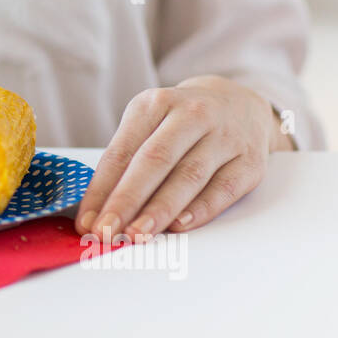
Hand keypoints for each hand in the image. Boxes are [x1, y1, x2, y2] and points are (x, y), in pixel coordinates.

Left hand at [74, 75, 287, 242]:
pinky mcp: (250, 161)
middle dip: (126, 199)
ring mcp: (225, 136)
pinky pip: (224, 188)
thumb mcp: (149, 124)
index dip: (102, 188)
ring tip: (137, 234)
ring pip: (189, 176)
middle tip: (105, 230)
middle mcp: (192, 115)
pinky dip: (201, 209)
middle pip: (154, 161)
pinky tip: (180, 226)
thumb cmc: (180, 123)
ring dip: (160, 209)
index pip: (122, 151)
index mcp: (156, 103)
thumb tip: (96, 210)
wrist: (238, 103)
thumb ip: (125, 162)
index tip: (86, 220)